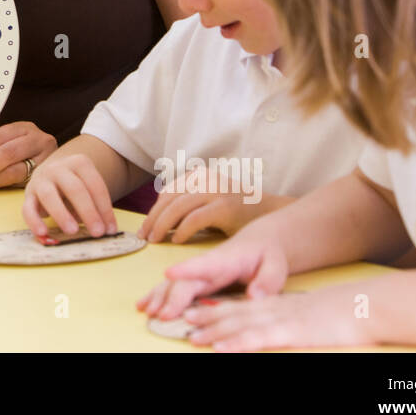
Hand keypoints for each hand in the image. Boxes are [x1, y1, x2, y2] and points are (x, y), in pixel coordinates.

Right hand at [21, 153, 116, 238]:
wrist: (52, 171)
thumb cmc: (75, 185)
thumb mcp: (88, 187)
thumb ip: (96, 205)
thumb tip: (106, 230)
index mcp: (79, 163)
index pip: (95, 185)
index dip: (105, 208)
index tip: (111, 229)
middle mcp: (58, 168)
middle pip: (74, 188)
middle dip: (88, 211)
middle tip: (97, 232)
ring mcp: (41, 180)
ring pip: (49, 195)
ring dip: (61, 214)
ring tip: (73, 232)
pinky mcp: (28, 194)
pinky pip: (28, 208)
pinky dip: (34, 221)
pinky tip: (44, 234)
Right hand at [137, 233, 290, 323]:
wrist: (259, 242)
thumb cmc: (268, 254)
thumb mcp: (276, 265)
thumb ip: (268, 281)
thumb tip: (255, 297)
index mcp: (225, 260)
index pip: (204, 264)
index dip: (187, 269)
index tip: (169, 273)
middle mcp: (207, 265)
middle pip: (184, 280)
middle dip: (170, 296)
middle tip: (159, 315)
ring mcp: (198, 272)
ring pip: (174, 283)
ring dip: (158, 296)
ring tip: (146, 311)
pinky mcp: (196, 279)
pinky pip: (174, 288)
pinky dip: (158, 296)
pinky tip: (145, 305)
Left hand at [138, 165, 290, 242]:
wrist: (271, 213)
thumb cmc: (238, 211)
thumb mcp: (210, 199)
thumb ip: (189, 202)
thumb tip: (160, 218)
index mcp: (200, 175)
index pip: (168, 191)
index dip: (154, 210)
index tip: (145, 226)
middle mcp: (206, 179)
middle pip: (169, 198)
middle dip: (153, 219)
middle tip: (144, 236)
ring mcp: (216, 190)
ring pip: (178, 207)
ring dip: (162, 225)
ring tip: (155, 240)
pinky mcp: (225, 206)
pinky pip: (195, 218)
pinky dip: (182, 230)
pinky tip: (176, 240)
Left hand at [171, 285, 375, 350]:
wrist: (365, 306)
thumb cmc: (341, 313)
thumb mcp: (309, 314)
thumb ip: (287, 317)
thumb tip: (273, 324)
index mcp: (277, 305)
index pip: (240, 304)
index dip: (216, 307)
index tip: (195, 310)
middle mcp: (273, 309)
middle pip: (233, 312)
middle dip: (206, 317)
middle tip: (182, 319)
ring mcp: (280, 319)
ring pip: (239, 324)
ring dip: (213, 330)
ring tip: (192, 335)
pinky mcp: (290, 332)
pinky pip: (257, 338)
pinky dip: (236, 342)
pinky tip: (220, 347)